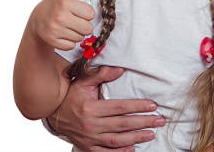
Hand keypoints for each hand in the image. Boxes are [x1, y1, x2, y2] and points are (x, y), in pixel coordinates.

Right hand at [29, 0, 94, 50]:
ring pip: (80, 37)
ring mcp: (55, 30)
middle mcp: (60, 17)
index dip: (86, 13)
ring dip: (76, 33)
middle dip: (83, 25)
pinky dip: (69, 42)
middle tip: (73, 20)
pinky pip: (72, 45)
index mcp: (65, 3)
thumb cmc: (52, 5)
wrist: (36, 23)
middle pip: (88, 27)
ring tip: (67, 26)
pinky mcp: (53, 42)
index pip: (91, 13)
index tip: (76, 10)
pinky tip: (62, 34)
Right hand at [48, 66, 165, 151]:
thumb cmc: (71, 96)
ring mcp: (89, 138)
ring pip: (117, 140)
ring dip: (136, 138)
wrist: (53, 114)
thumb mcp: (84, 82)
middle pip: (123, 124)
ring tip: (151, 134)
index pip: (120, 107)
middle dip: (143, 122)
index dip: (138, 106)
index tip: (153, 105)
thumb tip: (120, 69)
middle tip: (159, 120)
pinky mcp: (87, 147)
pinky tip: (132, 149)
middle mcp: (91, 125)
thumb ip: (102, 74)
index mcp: (91, 108)